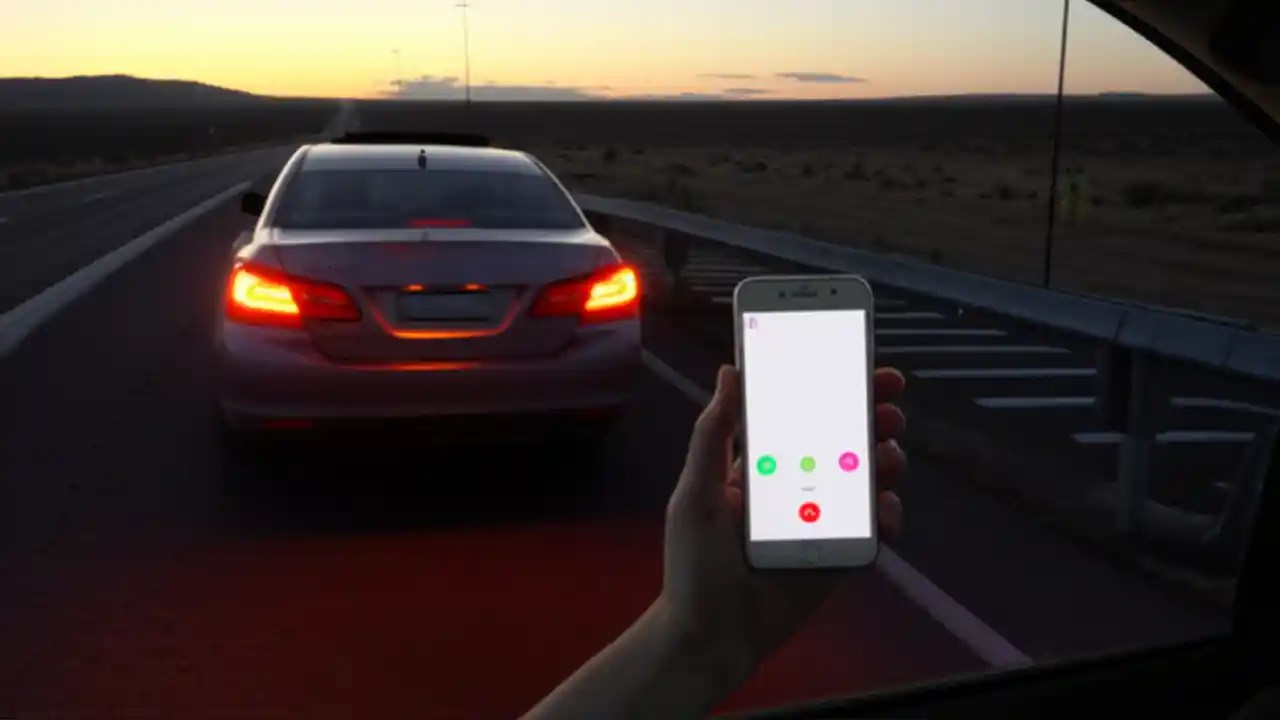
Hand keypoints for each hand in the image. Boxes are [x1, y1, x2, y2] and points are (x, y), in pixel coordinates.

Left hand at [659, 364, 906, 688]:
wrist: (711, 637)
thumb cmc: (693, 564)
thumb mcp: (695, 492)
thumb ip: (712, 434)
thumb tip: (730, 372)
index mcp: (759, 465)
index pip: (800, 415)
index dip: (832, 388)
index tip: (860, 363)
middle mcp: (794, 486)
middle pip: (843, 440)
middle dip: (872, 417)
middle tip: (888, 406)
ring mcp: (821, 520)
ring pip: (866, 479)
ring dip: (887, 459)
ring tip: (890, 455)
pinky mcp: (839, 554)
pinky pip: (873, 528)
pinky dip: (887, 515)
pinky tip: (885, 510)